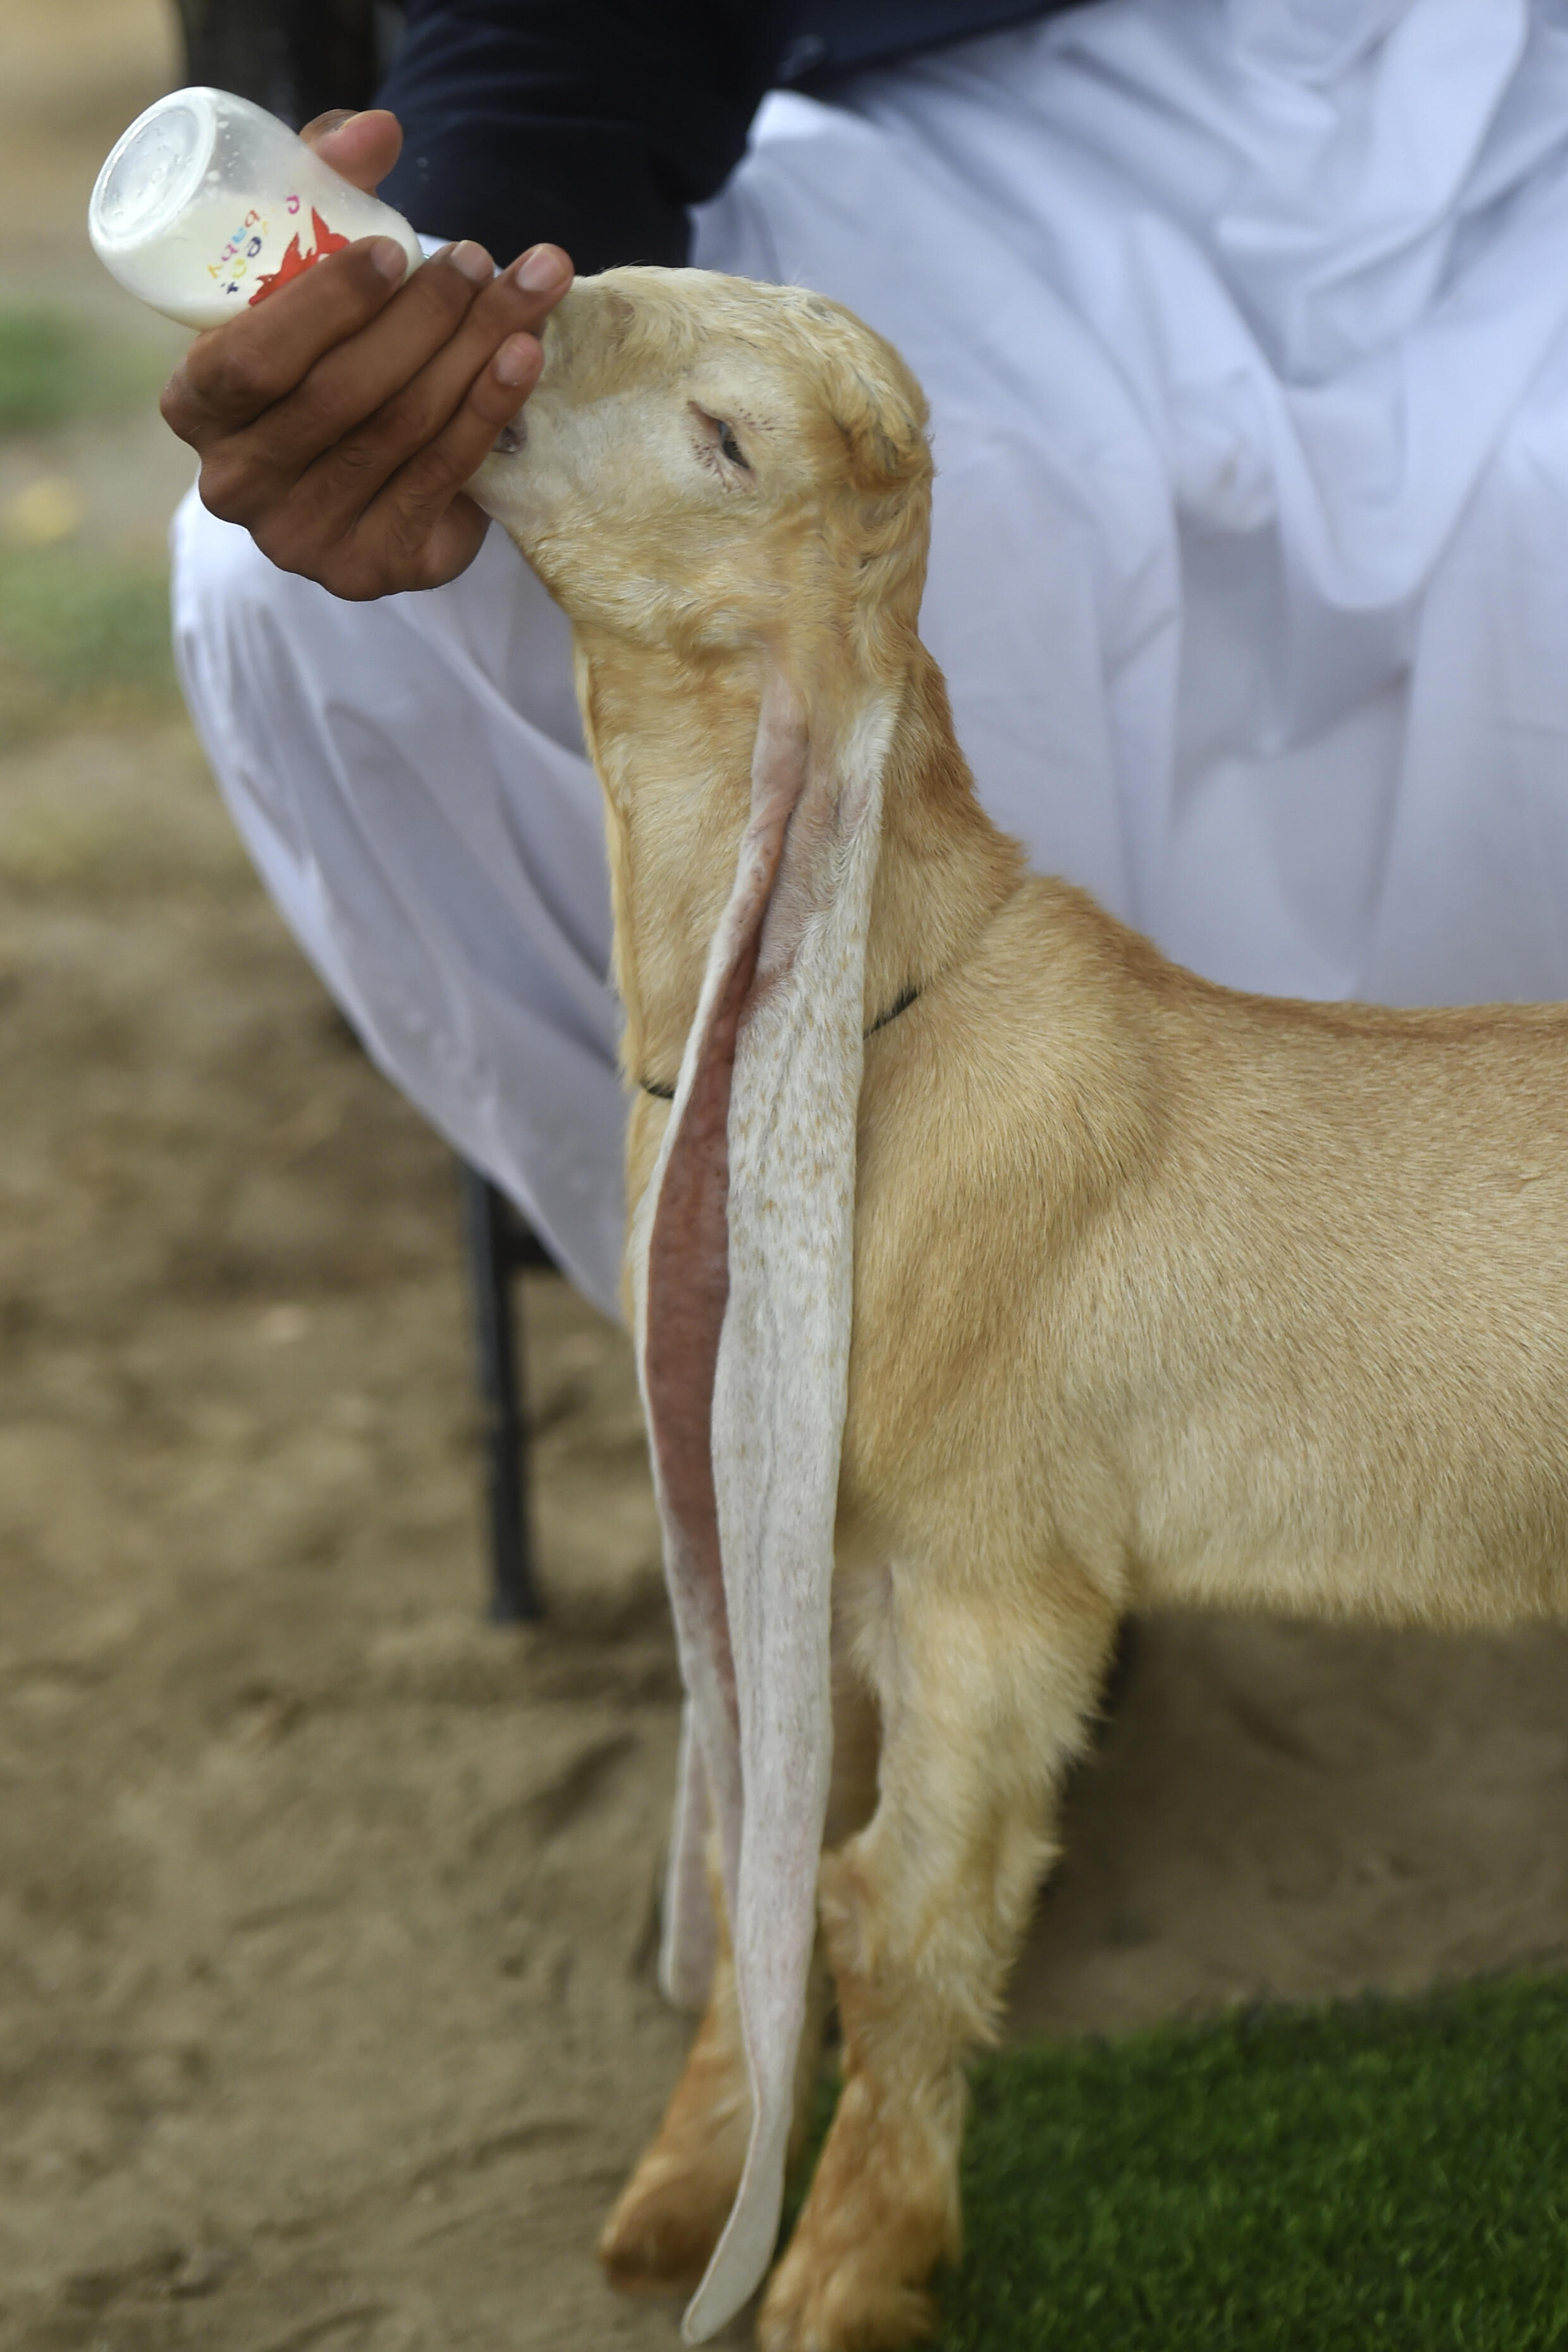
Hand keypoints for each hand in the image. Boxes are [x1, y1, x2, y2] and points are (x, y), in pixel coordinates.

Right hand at [160, 109, 570, 598]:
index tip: (395, 250)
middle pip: (342, 395)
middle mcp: (238, 484)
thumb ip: (321, 191)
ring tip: (526, 289)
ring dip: (474, 352)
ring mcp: (306, 538)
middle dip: (425, 318)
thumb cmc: (321, 351)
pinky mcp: (375, 569)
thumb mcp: (305, 274)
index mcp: (196, 408)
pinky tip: (526, 357)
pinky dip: (491, 409)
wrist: (357, 468)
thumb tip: (375, 131)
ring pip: (402, 431)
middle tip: (479, 259)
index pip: (249, 362)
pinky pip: (443, 476)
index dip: (325, 306)